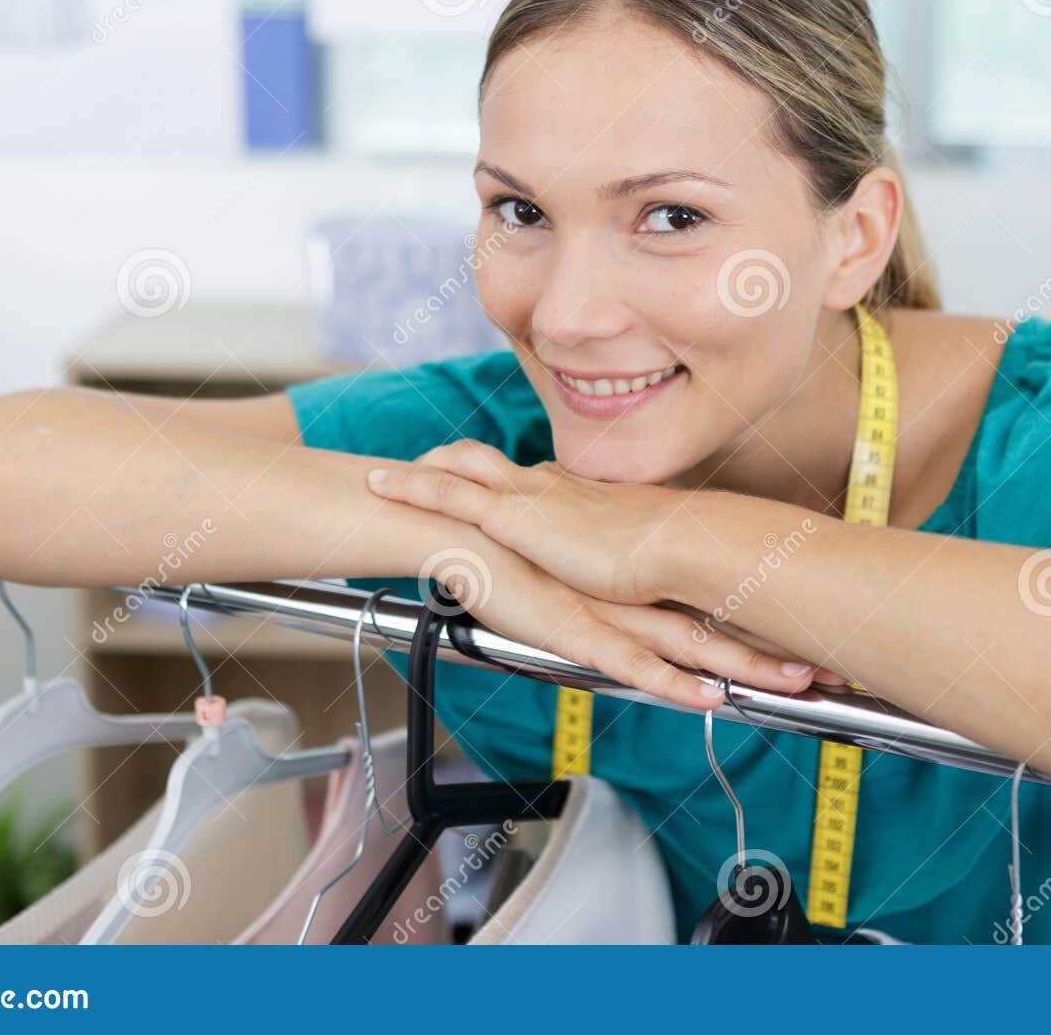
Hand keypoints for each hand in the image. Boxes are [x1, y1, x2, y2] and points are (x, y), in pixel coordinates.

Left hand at [366, 438, 684, 605]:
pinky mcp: (507, 513)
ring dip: (417, 470)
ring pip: (455, 465)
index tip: (483, 494)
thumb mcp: (634, 564)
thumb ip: (620, 570)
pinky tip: (377, 488)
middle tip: (420, 473)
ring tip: (382, 482)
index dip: (497, 485)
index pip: (525, 481)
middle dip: (448, 463)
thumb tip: (624, 588)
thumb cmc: (667, 560)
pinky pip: (442, 489)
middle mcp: (546, 485)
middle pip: (483, 460)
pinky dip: (408, 485)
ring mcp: (524, 494)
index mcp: (575, 496)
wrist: (673, 546)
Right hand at [417, 528, 818, 710]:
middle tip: (839, 666)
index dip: (770, 617)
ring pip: (694, 642)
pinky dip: (675, 681)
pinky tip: (709, 697)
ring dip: (748, 664)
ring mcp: (614, 608)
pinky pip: (635, 662)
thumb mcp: (578, 568)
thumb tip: (640, 592)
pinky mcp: (579, 627)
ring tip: (800, 683)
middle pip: (724, 619)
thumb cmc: (514, 549)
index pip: (720, 598)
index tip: (818, 635)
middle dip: (781, 645)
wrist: (458, 529)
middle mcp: (640, 588)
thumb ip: (614, 581)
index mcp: (644, 574)